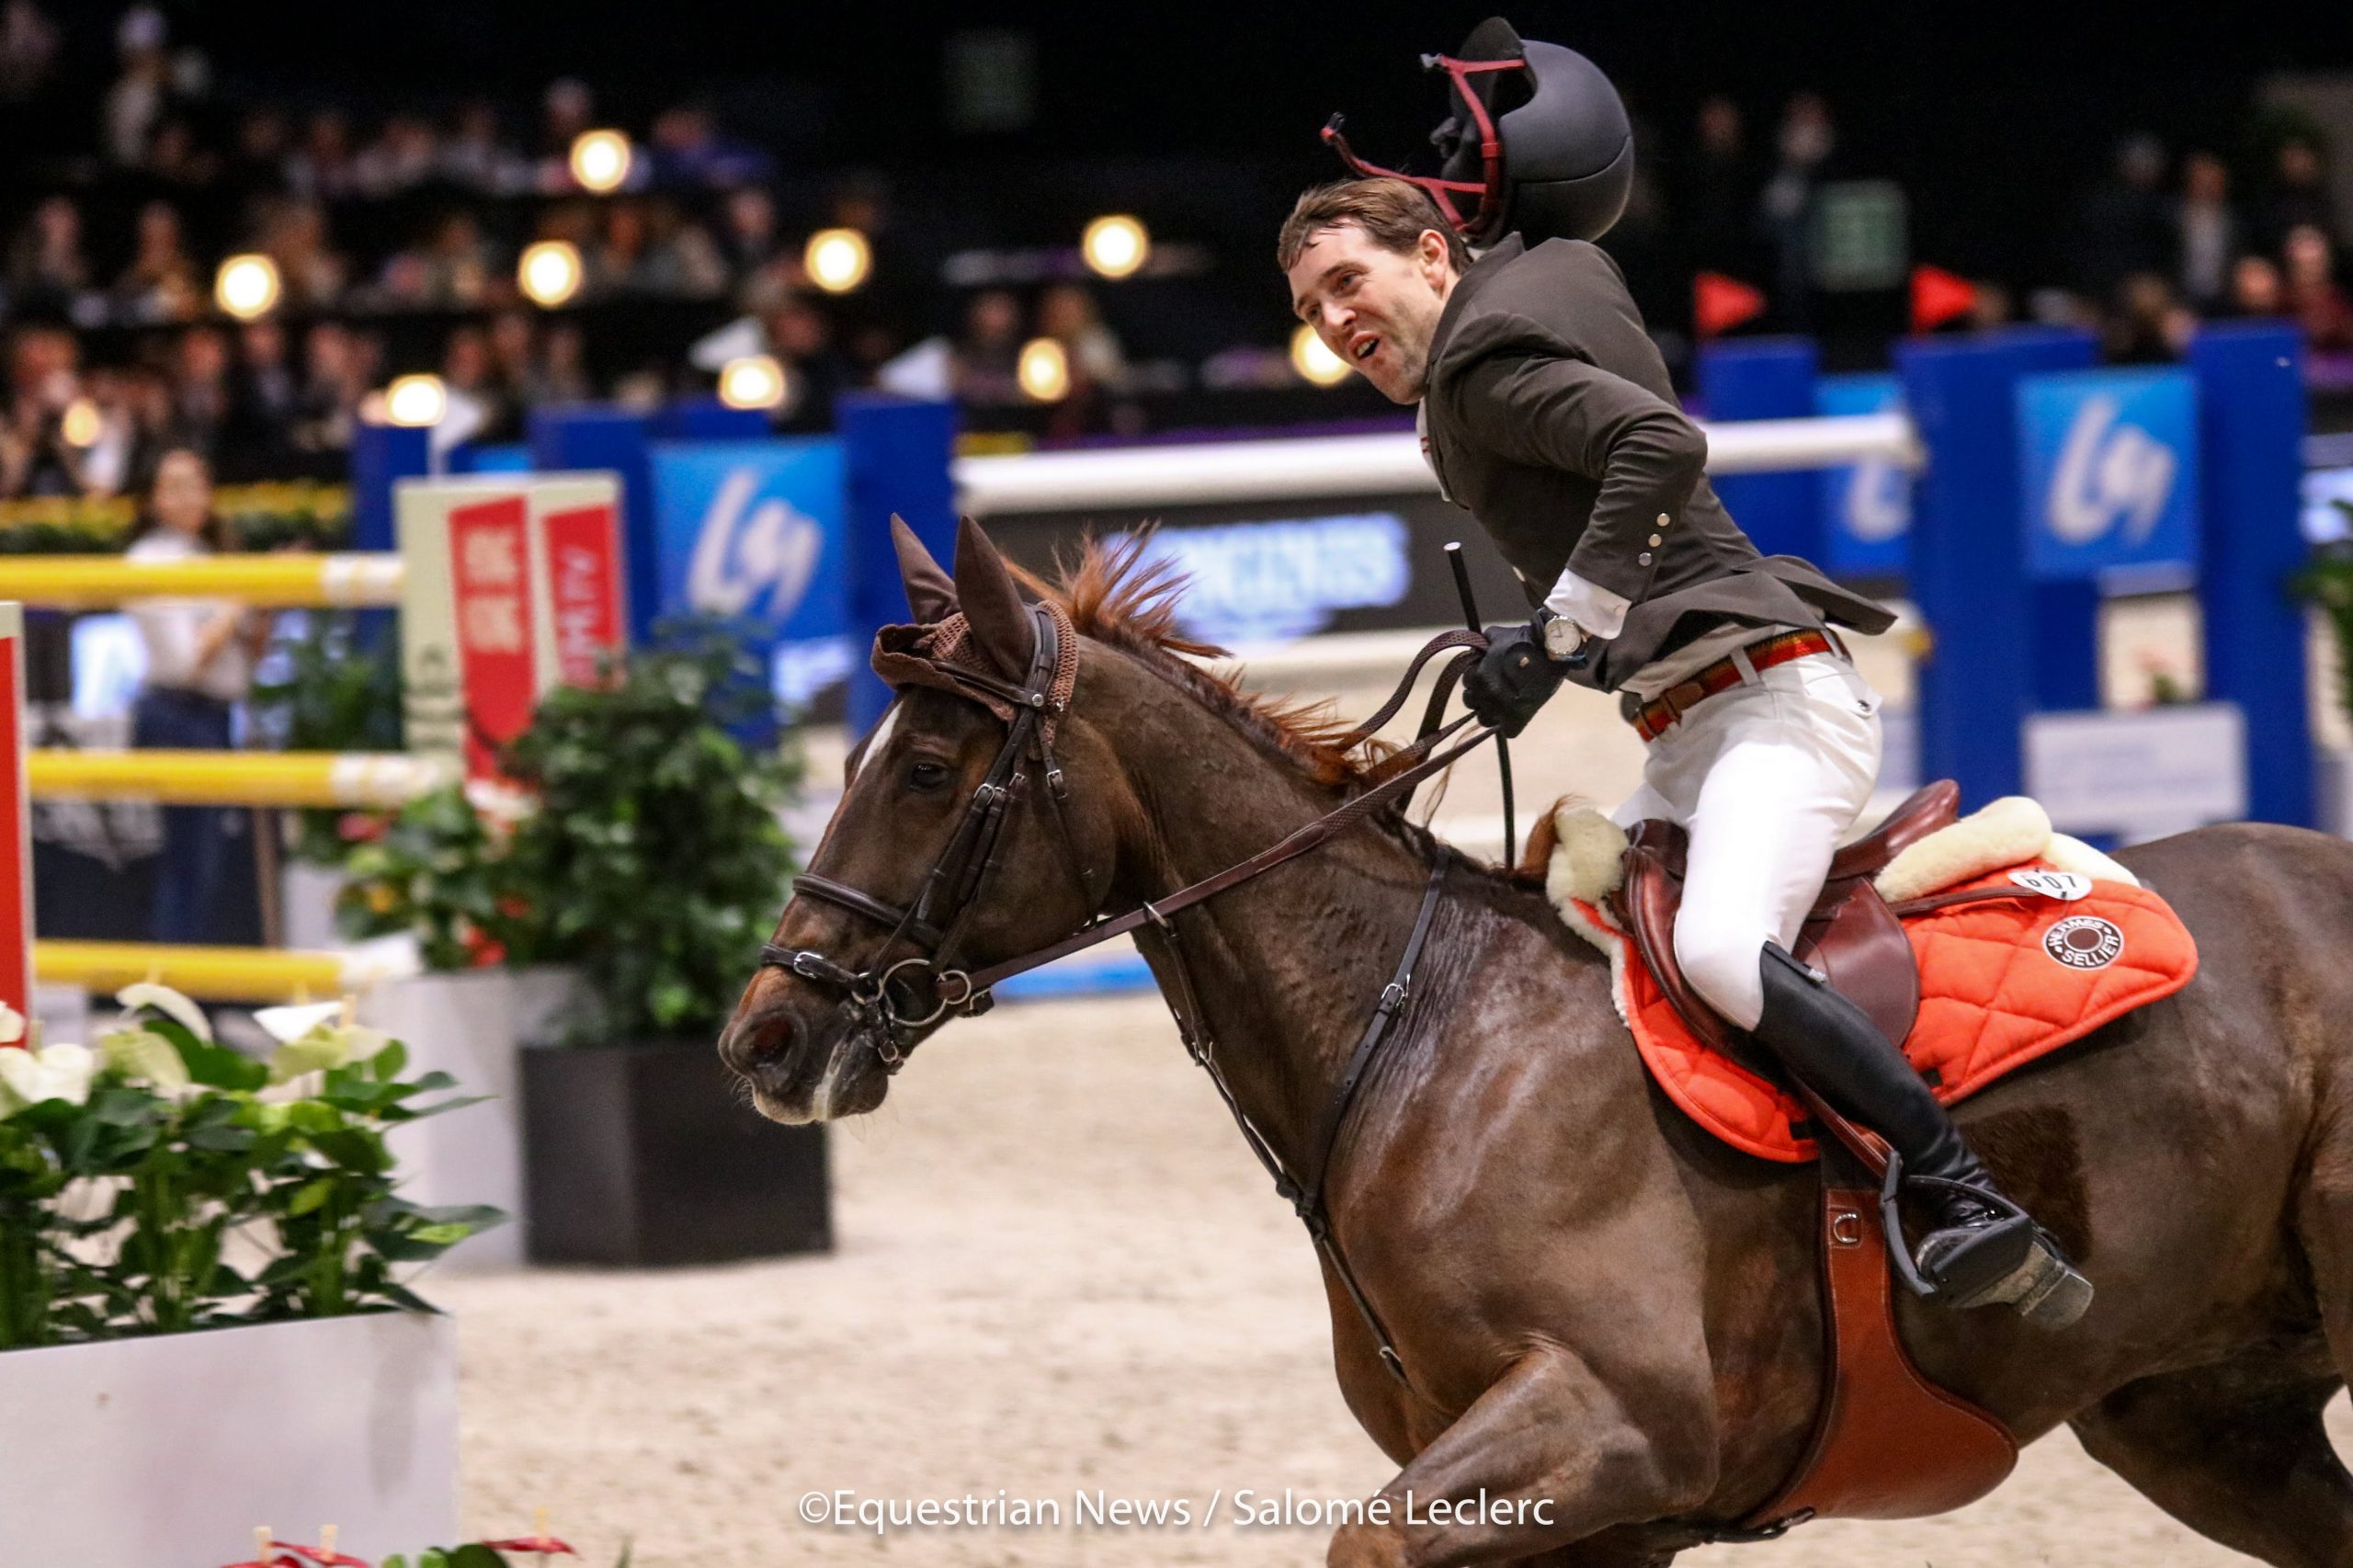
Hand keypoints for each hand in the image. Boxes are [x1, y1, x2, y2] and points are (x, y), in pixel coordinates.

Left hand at [1463, 618, 1567, 737]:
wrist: (1551, 650)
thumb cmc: (1524, 640)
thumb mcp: (1495, 635)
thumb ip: (1481, 645)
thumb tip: (1478, 650)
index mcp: (1478, 675)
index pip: (1468, 684)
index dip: (1477, 681)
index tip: (1487, 678)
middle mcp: (1486, 694)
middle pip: (1472, 703)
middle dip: (1480, 697)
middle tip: (1496, 691)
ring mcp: (1501, 708)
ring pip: (1485, 720)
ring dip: (1492, 713)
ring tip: (1505, 705)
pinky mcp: (1519, 718)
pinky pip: (1509, 732)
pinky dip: (1510, 726)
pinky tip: (1516, 715)